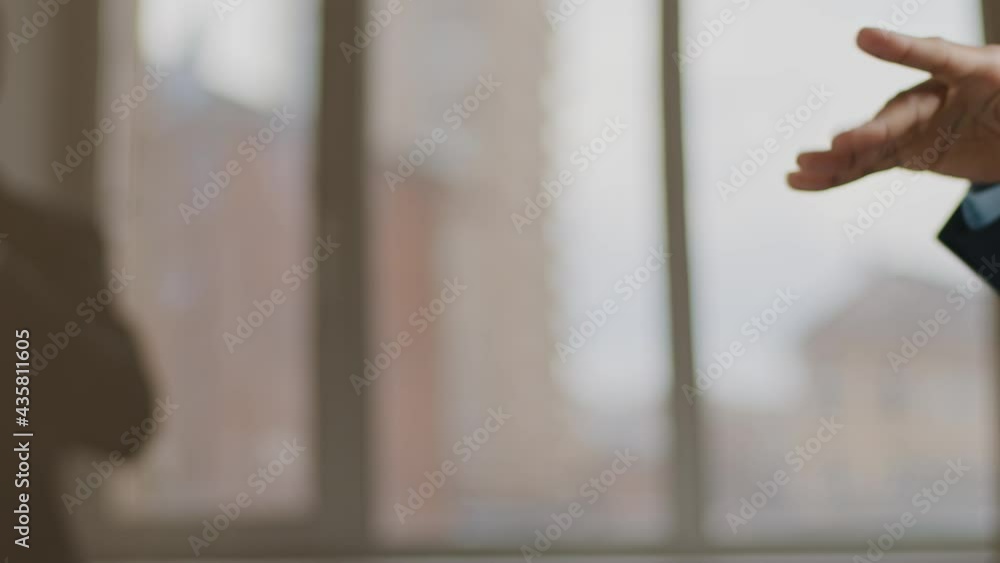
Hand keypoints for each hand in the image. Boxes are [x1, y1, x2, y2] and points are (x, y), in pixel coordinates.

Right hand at [789, 28, 999, 190]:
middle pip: (894, 117)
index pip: (934, 57)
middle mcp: (931, 98)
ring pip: (869, 148)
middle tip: (841, 146)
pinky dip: (834, 178)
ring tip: (801, 170)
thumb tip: (991, 97)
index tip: (865, 37)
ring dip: (834, 161)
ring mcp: (914, 129)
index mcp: (970, 73)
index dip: (900, 49)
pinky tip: (802, 183)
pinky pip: (865, 168)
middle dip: (866, 134)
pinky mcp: (905, 154)